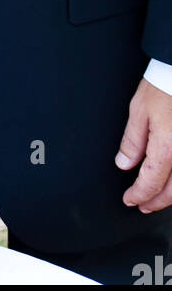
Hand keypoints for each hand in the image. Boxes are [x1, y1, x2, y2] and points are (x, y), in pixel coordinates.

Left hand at [115, 78, 171, 211]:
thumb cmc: (164, 85)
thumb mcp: (139, 111)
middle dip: (156, 202)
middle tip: (142, 205)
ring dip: (171, 196)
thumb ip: (132, 141)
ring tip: (158, 198)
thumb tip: (124, 163)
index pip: (150, 183)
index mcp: (167, 148)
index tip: (130, 199)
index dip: (138, 195)